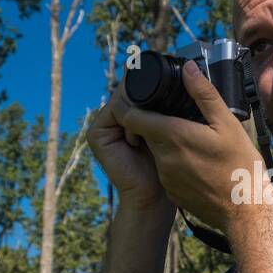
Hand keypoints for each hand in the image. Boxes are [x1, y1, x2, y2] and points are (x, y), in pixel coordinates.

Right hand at [86, 81, 171, 211]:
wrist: (152, 196)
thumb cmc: (166, 166)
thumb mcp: (168, 129)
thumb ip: (162, 107)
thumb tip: (176, 75)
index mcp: (131, 114)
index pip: (138, 88)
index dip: (153, 85)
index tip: (173, 85)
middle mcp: (115, 117)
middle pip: (130, 90)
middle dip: (148, 97)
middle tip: (165, 114)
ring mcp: (104, 124)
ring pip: (125, 99)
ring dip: (142, 112)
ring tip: (151, 136)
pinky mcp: (96, 134)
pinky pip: (116, 113)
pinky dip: (131, 123)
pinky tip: (138, 142)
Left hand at [117, 61, 272, 231]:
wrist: (244, 211)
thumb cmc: (240, 166)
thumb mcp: (227, 123)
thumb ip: (203, 93)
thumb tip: (188, 68)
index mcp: (172, 136)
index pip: (130, 115)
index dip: (130, 103)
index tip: (140, 95)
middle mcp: (163, 157)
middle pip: (145, 131)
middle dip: (154, 119)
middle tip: (176, 112)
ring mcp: (166, 176)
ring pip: (157, 149)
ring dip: (167, 140)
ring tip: (193, 136)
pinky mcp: (172, 190)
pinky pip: (167, 169)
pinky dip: (176, 161)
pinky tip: (198, 160)